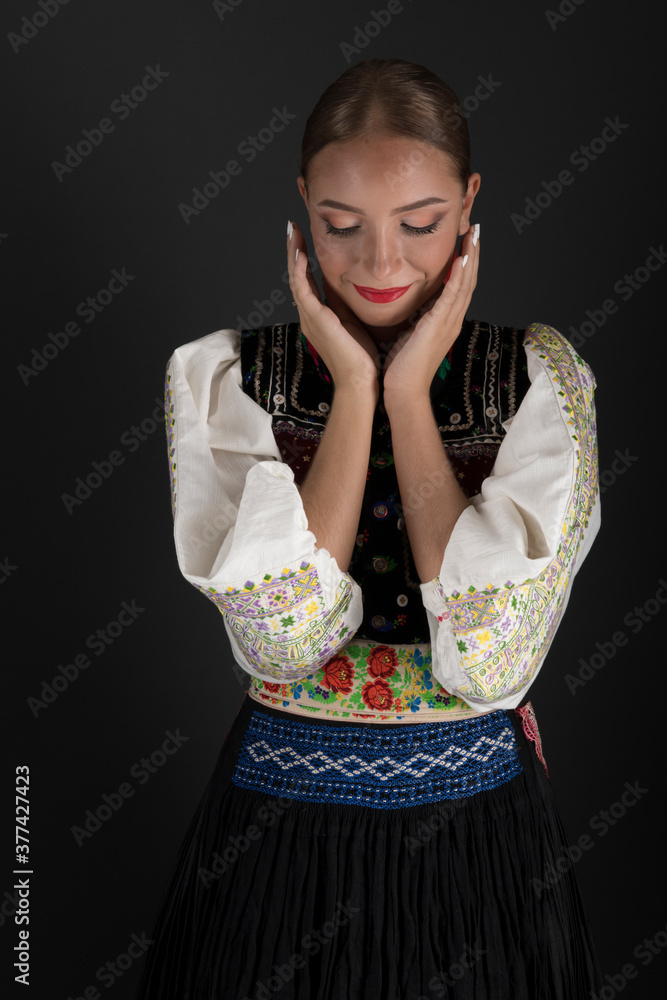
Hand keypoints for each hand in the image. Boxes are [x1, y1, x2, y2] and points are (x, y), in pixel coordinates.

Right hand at [287, 220, 379, 394]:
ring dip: (293, 253)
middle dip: (294, 251)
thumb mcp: (353, 323)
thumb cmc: (361, 359)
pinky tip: (300, 251)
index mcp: (318, 317)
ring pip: (295, 279)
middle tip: (292, 227)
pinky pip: (302, 289)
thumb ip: (346, 305)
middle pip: (296, 277)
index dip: (304, 260)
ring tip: (292, 231)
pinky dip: (299, 269)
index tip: (305, 239)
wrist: (360, 382)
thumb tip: (349, 283)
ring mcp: (309, 317)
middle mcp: (309, 316)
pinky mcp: (315, 319)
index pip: (307, 282)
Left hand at [382, 223, 479, 399]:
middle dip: (474, 254)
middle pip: (469, 280)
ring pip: (465, 284)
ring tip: (474, 235)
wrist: (403, 390)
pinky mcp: (438, 325)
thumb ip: (417, 319)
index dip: (466, 263)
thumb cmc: (403, 368)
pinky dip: (459, 276)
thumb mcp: (411, 335)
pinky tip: (462, 258)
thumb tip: (414, 307)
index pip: (460, 286)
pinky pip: (452, 296)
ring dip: (471, 257)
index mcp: (446, 322)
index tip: (467, 241)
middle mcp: (452, 320)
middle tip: (477, 229)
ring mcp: (448, 323)